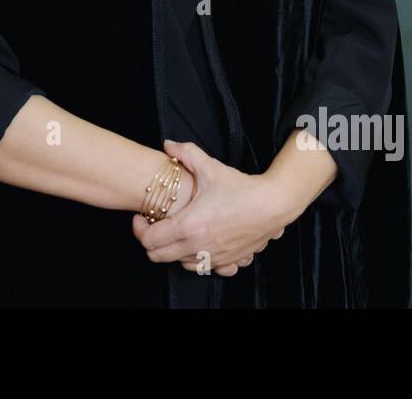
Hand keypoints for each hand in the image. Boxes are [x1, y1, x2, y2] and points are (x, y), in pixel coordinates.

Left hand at [131, 139, 297, 277]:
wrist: (273, 205)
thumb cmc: (241, 188)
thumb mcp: (211, 167)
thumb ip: (186, 153)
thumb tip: (168, 143)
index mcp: (188, 225)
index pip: (148, 240)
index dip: (138, 229)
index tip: (141, 217)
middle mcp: (197, 246)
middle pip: (157, 257)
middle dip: (150, 241)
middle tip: (154, 224)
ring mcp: (212, 257)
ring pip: (178, 264)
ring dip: (172, 251)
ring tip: (175, 231)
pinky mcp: (226, 261)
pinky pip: (201, 268)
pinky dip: (194, 259)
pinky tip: (197, 243)